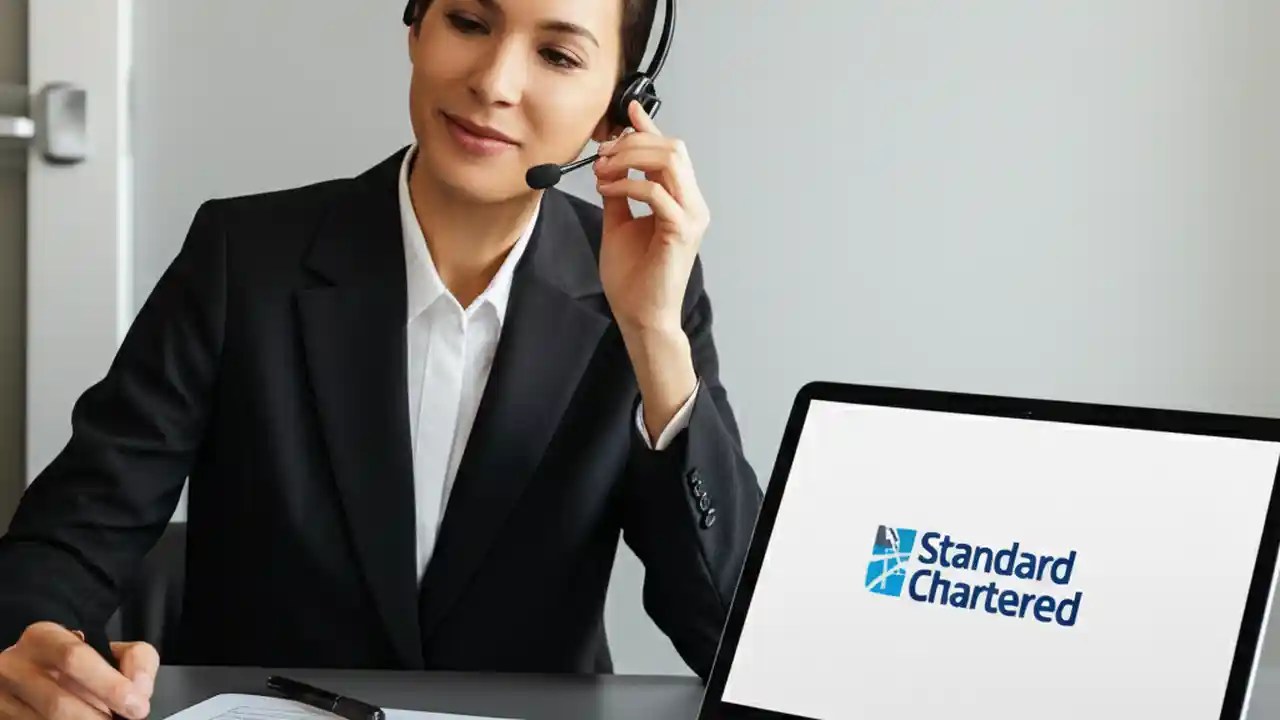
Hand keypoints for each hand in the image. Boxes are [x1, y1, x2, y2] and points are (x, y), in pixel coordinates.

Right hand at [0, 623, 157, 719]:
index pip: (74, 658)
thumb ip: (136, 661)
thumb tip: (140, 691)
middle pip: (58, 702)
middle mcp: (14, 666)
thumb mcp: (110, 649)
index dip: (109, 685)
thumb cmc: (76, 663)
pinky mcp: (1, 718)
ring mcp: (2, 697)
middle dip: (96, 718)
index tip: (136, 705)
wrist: (34, 674)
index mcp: (43, 638)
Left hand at [594, 99, 710, 334]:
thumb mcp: (618, 222)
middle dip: (634, 142)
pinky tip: (607, 190)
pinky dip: (629, 183)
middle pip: (673, 148)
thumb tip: (608, 165)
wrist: (639, 316)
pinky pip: (657, 191)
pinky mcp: (681, 230)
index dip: (649, 128)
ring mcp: (691, 216)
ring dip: (632, 158)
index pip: (670, 152)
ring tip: (603, 171)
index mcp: (681, 200)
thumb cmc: (633, 278)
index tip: (626, 110)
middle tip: (602, 154)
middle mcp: (693, 204)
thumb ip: (619, 192)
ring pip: (671, 161)